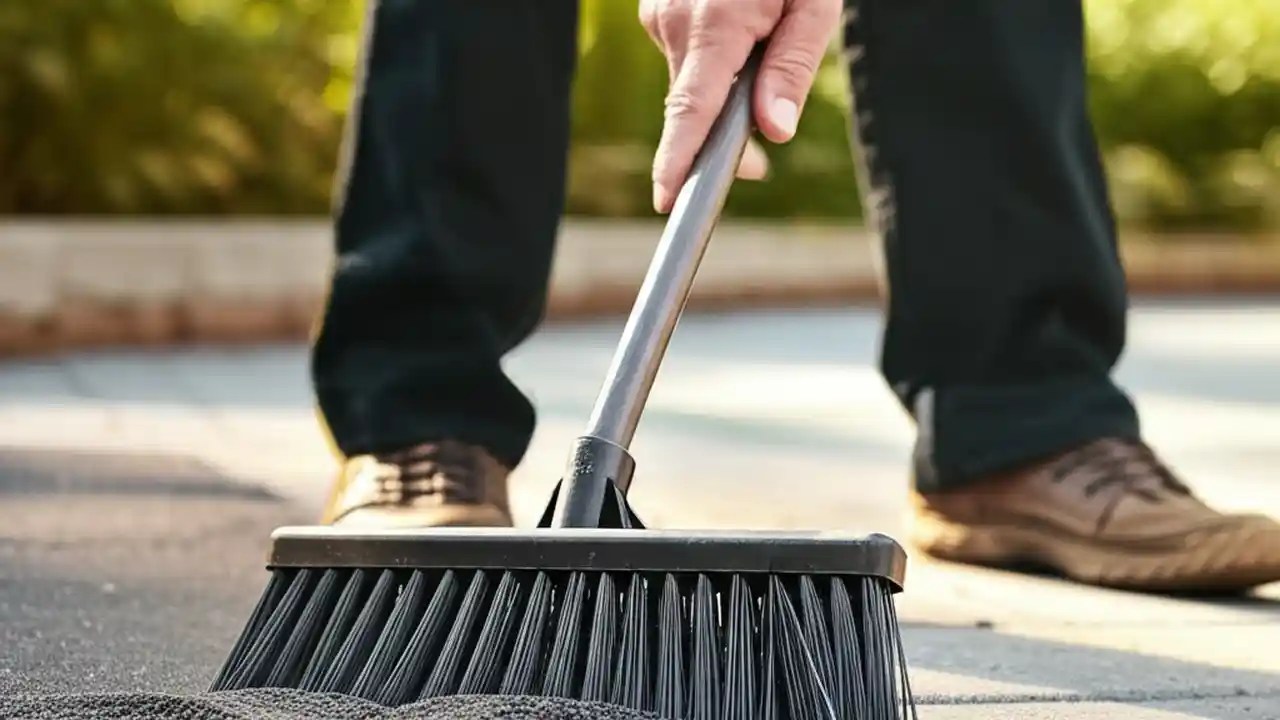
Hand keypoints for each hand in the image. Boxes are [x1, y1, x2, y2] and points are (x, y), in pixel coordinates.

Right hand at [639, 0, 841, 212]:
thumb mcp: (813, 2)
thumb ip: (793, 65)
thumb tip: (775, 132)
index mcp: (715, 22)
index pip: (691, 108)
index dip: (677, 161)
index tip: (668, 200)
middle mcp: (675, 19)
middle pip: (690, 106)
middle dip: (719, 142)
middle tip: (755, 169)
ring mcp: (659, 12)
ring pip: (688, 82)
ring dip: (717, 98)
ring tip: (761, 76)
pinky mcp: (656, 8)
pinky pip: (683, 56)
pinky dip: (709, 64)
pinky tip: (739, 39)